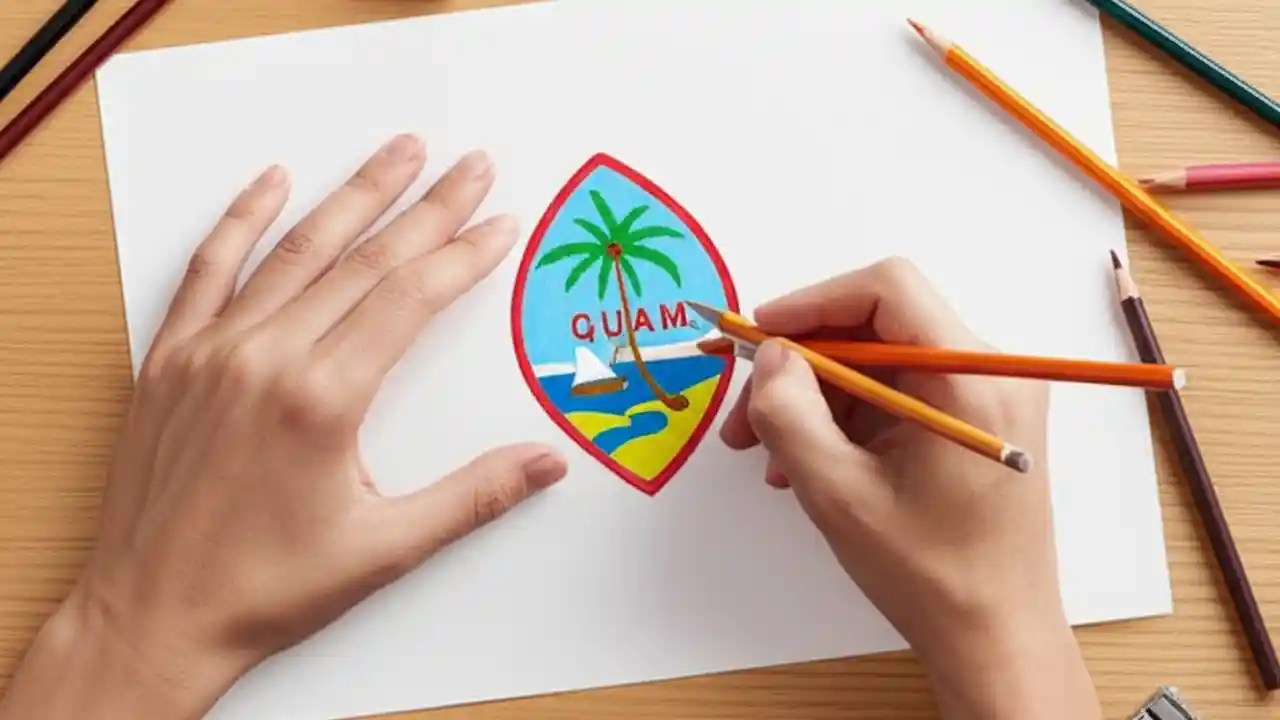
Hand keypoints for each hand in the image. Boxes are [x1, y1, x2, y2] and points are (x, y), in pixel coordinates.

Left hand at [0, 134, 566, 719]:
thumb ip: (474, 496)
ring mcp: (213, 351)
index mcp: (322, 399)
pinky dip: (242, 220)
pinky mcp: (173, 358)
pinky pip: (210, 269)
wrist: (151, 615)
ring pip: (296, 251)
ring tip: (399, 152)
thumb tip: (546, 462)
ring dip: (354, 196)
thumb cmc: (264, 588)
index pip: (410, 299)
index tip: (498, 222)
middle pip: (365, 261)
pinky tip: (272, 181)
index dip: (462, 254)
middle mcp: (266, 358)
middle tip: (472, 165)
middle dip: (428, 208)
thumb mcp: (385, 549)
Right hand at [721, 259, 1100, 719]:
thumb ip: (790, 413)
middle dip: (804, 365)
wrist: (997, 639)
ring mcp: (990, 398)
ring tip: (770, 455)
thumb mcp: (837, 493)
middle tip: (745, 415)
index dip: (812, 303)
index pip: (886, 290)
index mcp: (971, 379)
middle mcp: (992, 373)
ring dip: (819, 398)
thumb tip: (771, 355)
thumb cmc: (928, 574)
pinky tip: (811, 462)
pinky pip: (901, 394)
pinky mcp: (979, 423)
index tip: (758, 338)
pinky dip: (850, 418)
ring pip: (881, 363)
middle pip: (878, 327)